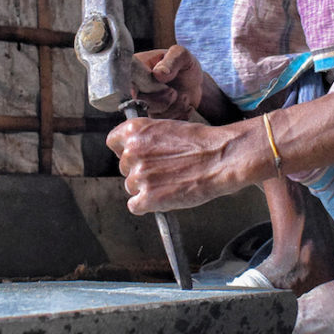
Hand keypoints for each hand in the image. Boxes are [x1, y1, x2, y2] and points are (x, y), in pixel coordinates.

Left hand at [106, 116, 242, 213]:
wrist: (220, 158)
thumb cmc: (202, 143)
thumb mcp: (168, 127)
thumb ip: (148, 138)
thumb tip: (139, 150)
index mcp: (135, 131)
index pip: (113, 142)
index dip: (125, 150)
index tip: (136, 156)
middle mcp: (132, 152)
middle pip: (124, 167)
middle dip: (139, 170)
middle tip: (162, 171)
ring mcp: (139, 176)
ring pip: (131, 187)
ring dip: (146, 188)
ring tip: (169, 182)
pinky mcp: (148, 198)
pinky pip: (135, 206)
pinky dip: (147, 205)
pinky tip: (163, 198)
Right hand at [132, 46, 203, 119]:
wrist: (195, 83)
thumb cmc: (185, 65)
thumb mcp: (182, 56)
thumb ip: (172, 60)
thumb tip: (158, 74)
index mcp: (135, 68)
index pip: (126, 81)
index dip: (134, 90)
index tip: (143, 94)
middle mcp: (134, 87)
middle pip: (138, 101)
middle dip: (161, 99)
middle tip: (174, 92)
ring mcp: (143, 104)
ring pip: (152, 114)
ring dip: (173, 108)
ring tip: (184, 97)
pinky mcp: (154, 116)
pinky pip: (162, 123)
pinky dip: (178, 115)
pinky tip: (185, 106)